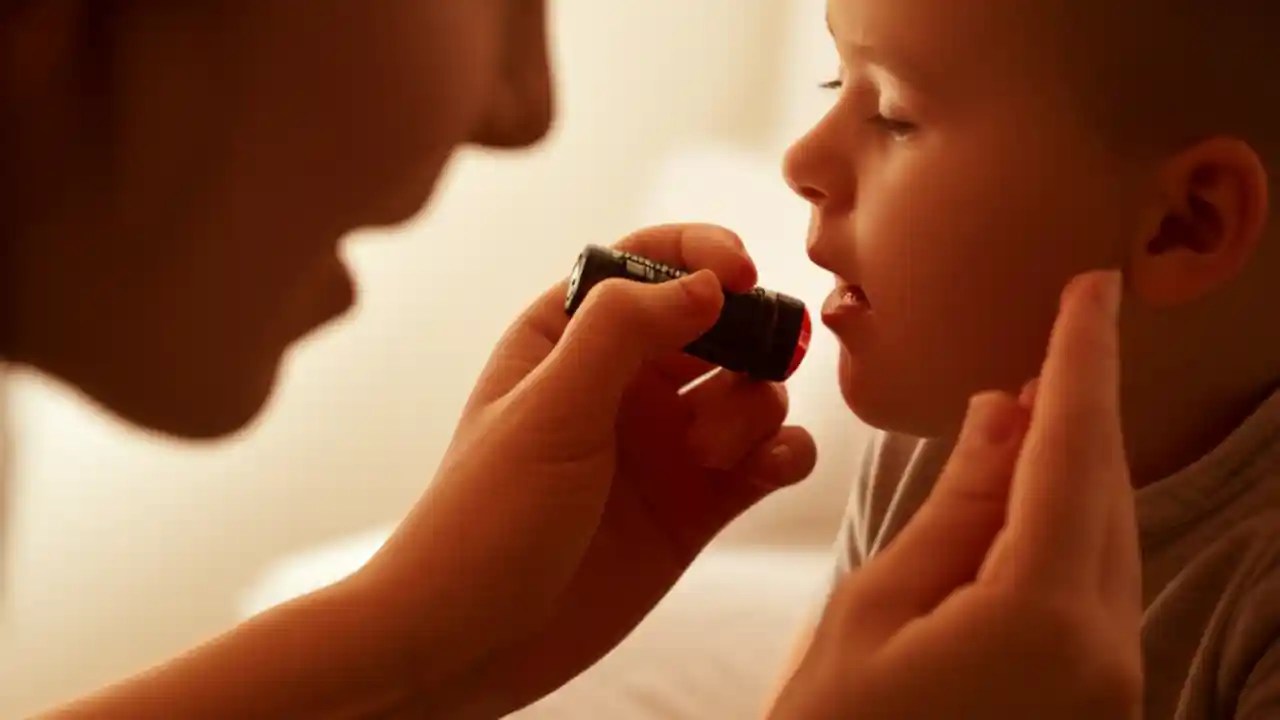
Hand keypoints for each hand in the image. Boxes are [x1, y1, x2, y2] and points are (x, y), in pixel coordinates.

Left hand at [355, 225, 816, 715]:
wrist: (472, 643)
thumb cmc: (485, 520)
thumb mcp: (546, 411)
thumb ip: (621, 332)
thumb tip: (707, 284)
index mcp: (568, 340)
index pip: (644, 265)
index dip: (699, 253)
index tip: (740, 272)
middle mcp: (623, 384)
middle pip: (715, 324)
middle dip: (746, 334)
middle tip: (756, 361)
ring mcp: (663, 444)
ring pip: (750, 390)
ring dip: (753, 408)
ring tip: (706, 455)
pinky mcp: (695, 505)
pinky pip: (765, 458)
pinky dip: (784, 453)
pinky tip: (772, 468)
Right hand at [770, 271, 1141, 719]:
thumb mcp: (875, 607)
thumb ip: (958, 507)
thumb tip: (1008, 409)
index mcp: (1043, 619)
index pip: (1073, 456)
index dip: (1082, 361)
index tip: (1093, 288)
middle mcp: (1107, 652)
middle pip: (1105, 490)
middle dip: (1084, 402)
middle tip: (1067, 324)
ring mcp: (1112, 682)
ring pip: (1110, 533)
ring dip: (1078, 459)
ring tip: (1037, 397)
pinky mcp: (1099, 697)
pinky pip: (1098, 579)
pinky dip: (1071, 520)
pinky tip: (1034, 490)